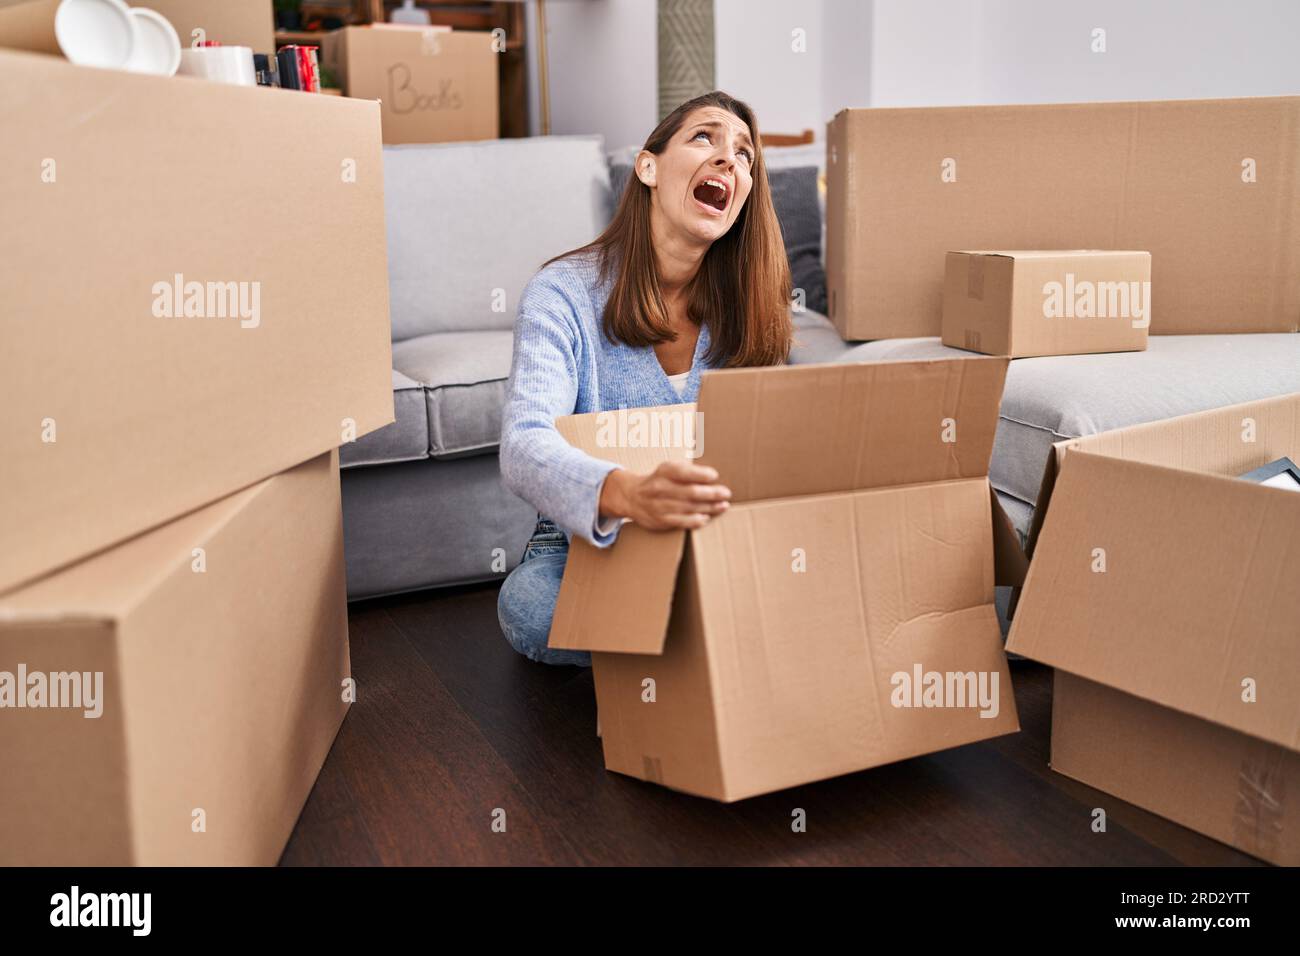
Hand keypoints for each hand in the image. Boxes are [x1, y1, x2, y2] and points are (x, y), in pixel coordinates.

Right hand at [598, 461, 731, 530]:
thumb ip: (688, 471)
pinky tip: (707, 518)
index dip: (701, 474)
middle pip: (691, 492)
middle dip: (712, 493)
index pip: (684, 472)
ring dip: (709, 508)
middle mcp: (660, 488)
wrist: (632, 497)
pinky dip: (696, 520)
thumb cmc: (658, 481)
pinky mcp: (660, 520)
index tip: (714, 476)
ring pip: (689, 508)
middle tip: (726, 493)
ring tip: (723, 506)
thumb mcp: (669, 469)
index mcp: (664, 472)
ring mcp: (659, 506)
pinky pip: (681, 521)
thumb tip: (712, 478)